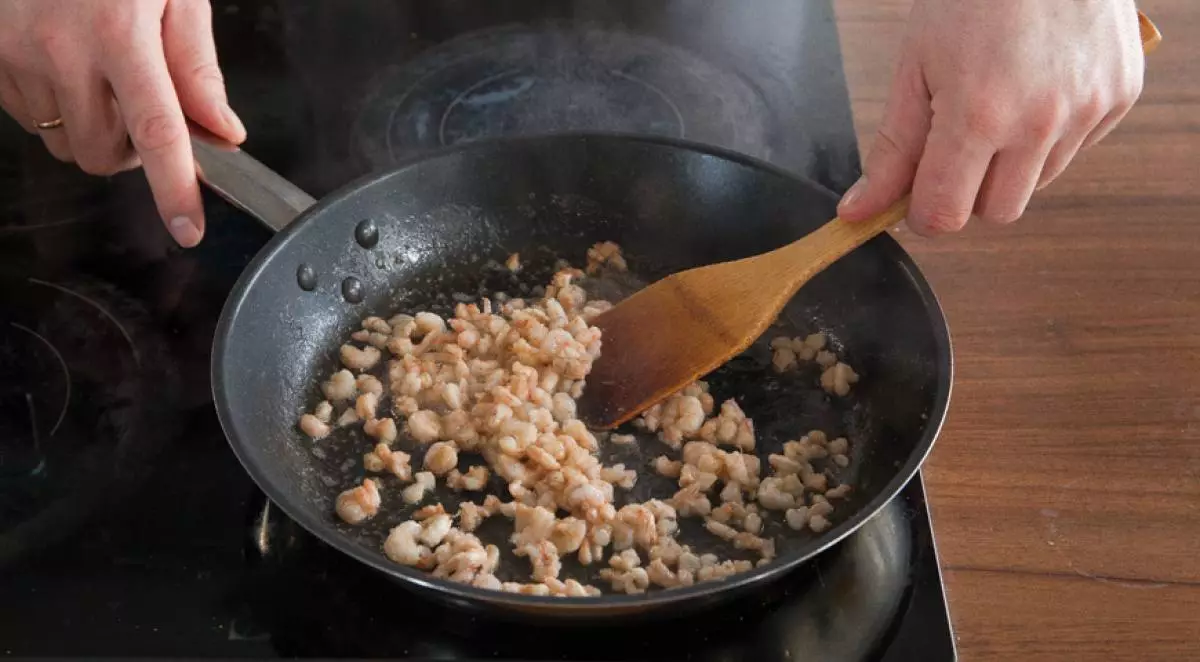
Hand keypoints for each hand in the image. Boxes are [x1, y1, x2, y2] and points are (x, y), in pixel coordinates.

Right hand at [0, 0, 244, 246]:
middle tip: (147, 110)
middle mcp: (62, 50)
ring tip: (104, 76)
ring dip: (95, 129)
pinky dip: (56, 107)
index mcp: (120, 33)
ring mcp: (16, 54)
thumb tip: (221, 130)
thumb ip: (196, 64)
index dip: (174, 189)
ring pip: (65, 142)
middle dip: (134, 153)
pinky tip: (67, 65)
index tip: (188, 228)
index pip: (157, 132)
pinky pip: (28, 117)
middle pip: (106, 155)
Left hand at [837, 0, 1144, 234]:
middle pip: (997, 212)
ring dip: (1011, 163)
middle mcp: (1040, 121)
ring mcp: (1087, 110)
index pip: (945, 215)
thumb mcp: (914, 68)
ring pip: (1037, 184)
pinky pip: (1076, 149)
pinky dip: (1051, 134)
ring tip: (1000, 100)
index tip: (915, 196)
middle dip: (969, 191)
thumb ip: (892, 149)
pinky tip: (1037, 87)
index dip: (924, 213)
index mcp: (978, 115)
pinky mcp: (1120, 97)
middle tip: (956, 142)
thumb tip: (861, 211)